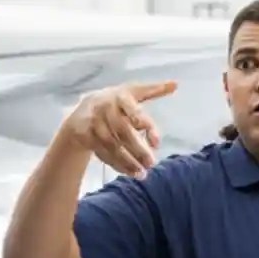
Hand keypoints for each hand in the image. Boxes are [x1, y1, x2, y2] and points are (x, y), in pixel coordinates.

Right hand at [61, 80, 177, 177]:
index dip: (146, 127)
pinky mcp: (86, 135)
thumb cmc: (116, 102)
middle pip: (123, 131)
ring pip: (112, 145)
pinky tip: (129, 172)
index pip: (134, 111)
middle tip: (151, 164)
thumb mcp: (133, 92)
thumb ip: (154, 90)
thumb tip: (175, 84)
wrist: (83, 110)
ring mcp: (94, 122)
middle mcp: (106, 107)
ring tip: (142, 173)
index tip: (157, 144)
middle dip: (138, 149)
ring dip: (127, 161)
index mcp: (121, 96)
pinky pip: (102, 152)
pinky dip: (116, 164)